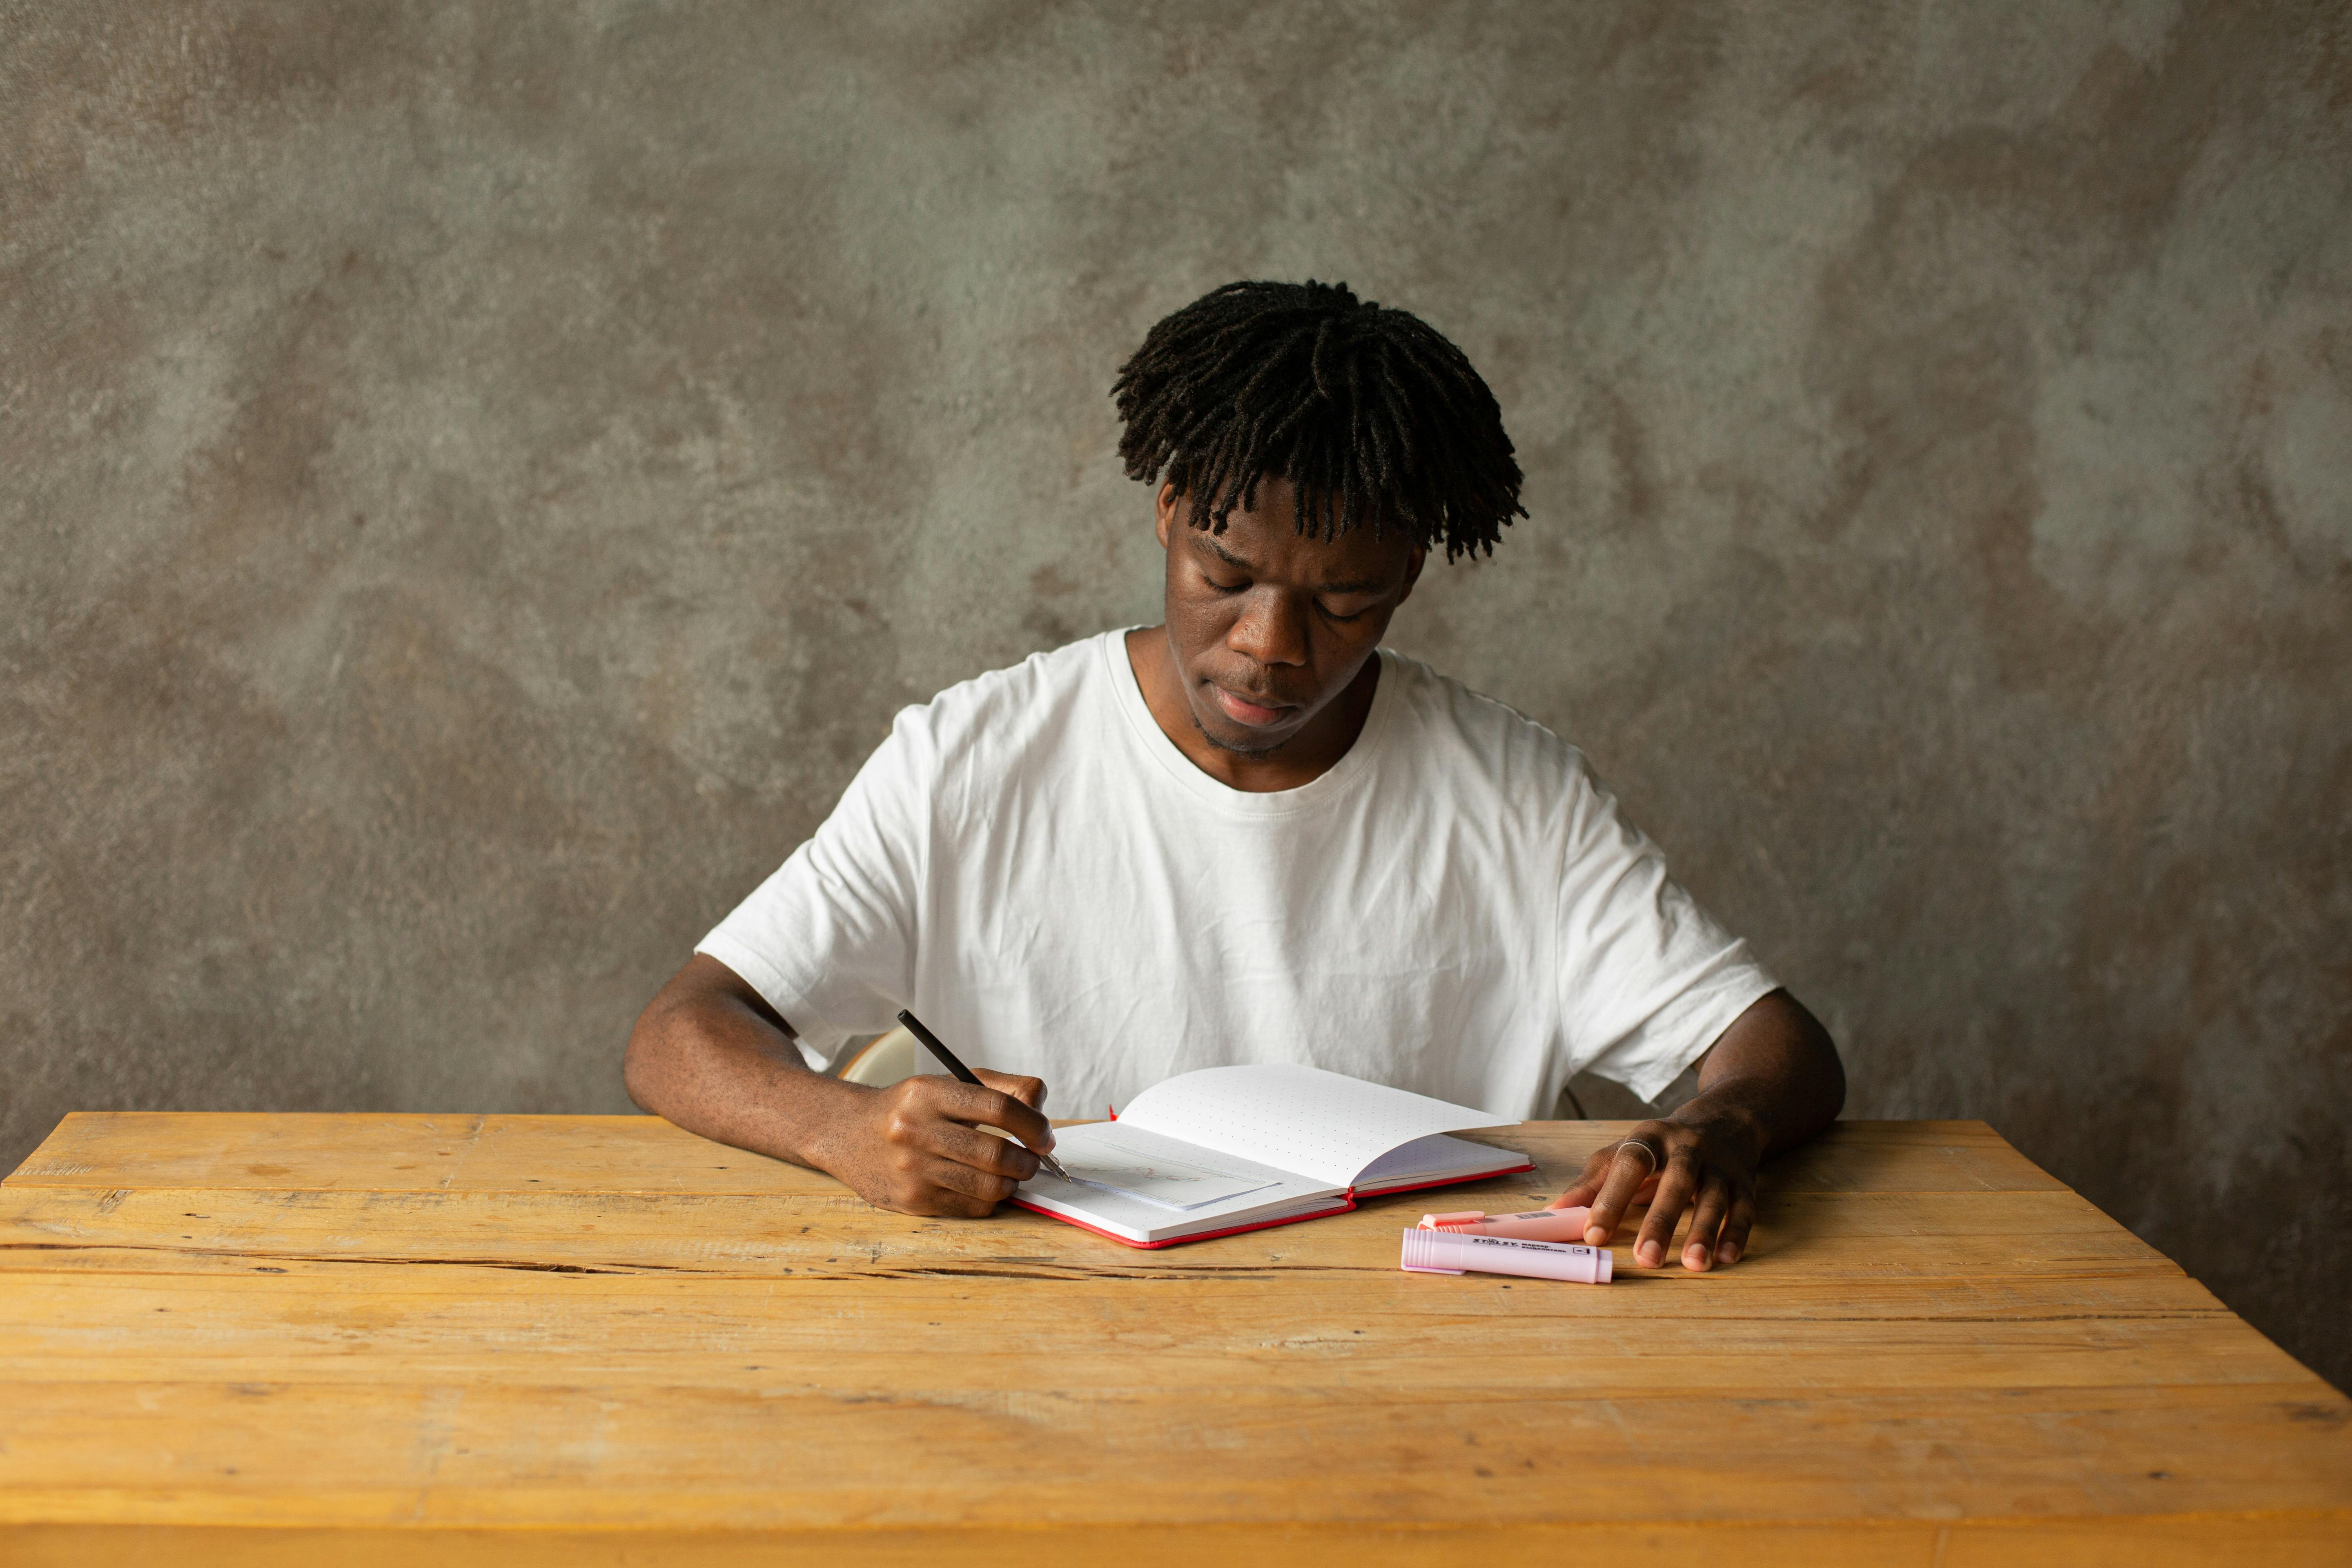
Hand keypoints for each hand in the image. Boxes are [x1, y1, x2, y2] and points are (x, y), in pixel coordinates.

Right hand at [811, 1069, 1054, 1217]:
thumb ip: (1001, 1088)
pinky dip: (990, 1200)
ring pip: (988, 1187)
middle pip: (996, 1154)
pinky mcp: (912, 1200)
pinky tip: (987, 1187)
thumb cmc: (910, 1108)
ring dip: (1013, 1183)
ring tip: (1011, 1174)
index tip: (1044, 1135)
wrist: (847, 1134)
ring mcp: (912, 1169)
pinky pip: (972, 1208)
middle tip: (1033, 1159)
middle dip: (1028, 1161)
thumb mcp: (948, 1083)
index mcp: (928, 1093)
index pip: (998, 1108)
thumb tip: (1040, 1110)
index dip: (1033, 1124)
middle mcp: (916, 1130)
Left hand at [1550, 1108, 1766, 1270]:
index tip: (1593, 1234)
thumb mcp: (1624, 1151)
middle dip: (1661, 1221)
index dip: (1610, 1198)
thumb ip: (1592, 1181)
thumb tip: (1554, 1212)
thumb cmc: (1661, 1145)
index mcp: (1650, 1136)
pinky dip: (1736, 1235)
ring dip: (1704, 1231)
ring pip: (1714, 1198)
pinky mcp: (1745, 1182)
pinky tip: (1725, 1259)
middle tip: (1647, 1259)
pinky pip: (1744, 1209)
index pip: (1629, 1164)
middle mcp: (1687, 1148)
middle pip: (1676, 1182)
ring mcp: (1720, 1165)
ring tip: (1694, 1265)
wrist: (1725, 1119)